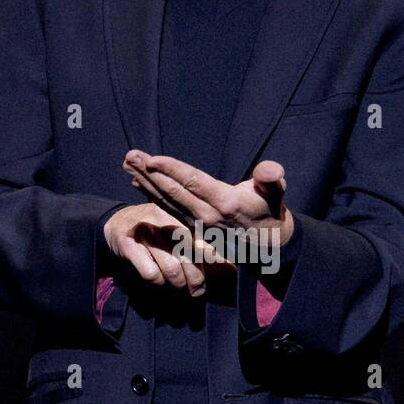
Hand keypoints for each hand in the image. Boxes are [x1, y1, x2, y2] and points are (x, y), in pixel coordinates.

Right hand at [102, 202, 222, 296]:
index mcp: (179, 215)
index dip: (214, 258)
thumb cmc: (156, 230)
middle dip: (196, 280)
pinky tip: (158, 279)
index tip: (227, 270)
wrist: (117, 222)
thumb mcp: (178, 231)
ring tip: (178, 285)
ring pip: (171, 270)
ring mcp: (146, 232)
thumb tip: (231, 267)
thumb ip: (202, 246)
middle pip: (189, 258)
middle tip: (197, 291)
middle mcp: (164, 220)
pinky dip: (157, 282)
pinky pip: (151, 274)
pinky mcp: (129, 246)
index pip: (203, 239)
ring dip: (177, 283)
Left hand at [121, 153, 294, 255]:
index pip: (193, 183)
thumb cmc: (270, 211)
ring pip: (166, 200)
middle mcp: (207, 214)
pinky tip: (137, 183)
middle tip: (130, 156)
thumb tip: (272, 170)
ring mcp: (197, 223)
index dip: (171, 170)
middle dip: (150, 173)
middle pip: (173, 191)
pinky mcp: (192, 227)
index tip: (152, 159)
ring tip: (128, 165)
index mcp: (225, 202)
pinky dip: (151, 195)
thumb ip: (271, 179)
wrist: (268, 246)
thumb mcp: (276, 193)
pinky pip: (167, 208)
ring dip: (145, 182)